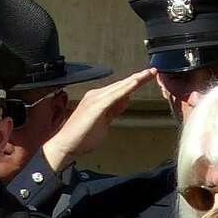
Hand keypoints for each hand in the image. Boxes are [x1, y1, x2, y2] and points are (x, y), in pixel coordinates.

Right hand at [41, 68, 156, 172]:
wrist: (64, 145)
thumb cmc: (80, 138)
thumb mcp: (103, 122)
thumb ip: (114, 110)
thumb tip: (125, 100)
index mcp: (97, 100)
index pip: (119, 89)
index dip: (133, 83)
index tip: (145, 78)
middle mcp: (96, 96)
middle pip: (121, 85)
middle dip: (138, 78)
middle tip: (152, 71)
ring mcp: (96, 99)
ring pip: (120, 86)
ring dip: (136, 79)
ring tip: (149, 73)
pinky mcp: (97, 105)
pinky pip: (116, 94)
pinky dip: (127, 87)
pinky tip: (136, 82)